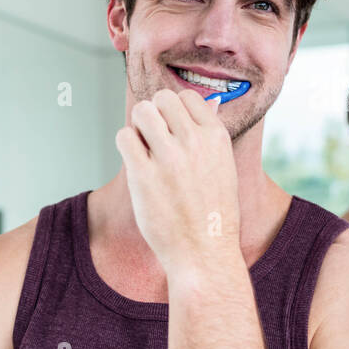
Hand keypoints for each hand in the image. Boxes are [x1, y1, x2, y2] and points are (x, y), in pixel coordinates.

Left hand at [114, 88, 239, 277]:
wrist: (203, 251)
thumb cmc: (211, 213)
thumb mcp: (223, 168)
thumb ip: (208, 139)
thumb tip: (202, 106)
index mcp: (216, 138)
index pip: (187, 96)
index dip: (174, 108)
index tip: (171, 126)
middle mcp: (193, 142)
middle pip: (161, 98)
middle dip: (154, 113)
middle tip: (153, 136)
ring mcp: (168, 158)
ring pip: (141, 112)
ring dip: (138, 125)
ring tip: (143, 147)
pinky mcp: (143, 175)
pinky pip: (124, 136)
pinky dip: (125, 143)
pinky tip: (135, 160)